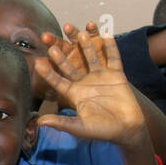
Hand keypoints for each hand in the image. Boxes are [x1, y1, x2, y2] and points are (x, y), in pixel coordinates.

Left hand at [34, 29, 145, 147]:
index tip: (38, 62)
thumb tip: (40, 122)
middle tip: (52, 45)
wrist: (127, 129)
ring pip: (91, 58)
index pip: (58, 81)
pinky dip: (111, 47)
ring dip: (86, 46)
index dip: (48, 73)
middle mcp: (86, 83)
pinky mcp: (116, 75)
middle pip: (71, 67)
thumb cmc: (102, 130)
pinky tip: (106, 34)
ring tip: (80, 33)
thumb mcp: (81, 127)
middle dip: (62, 57)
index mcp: (75, 95)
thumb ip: (62, 123)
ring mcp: (101, 77)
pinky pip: (113, 58)